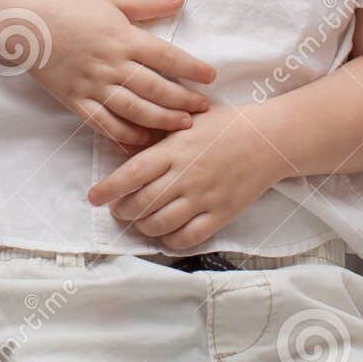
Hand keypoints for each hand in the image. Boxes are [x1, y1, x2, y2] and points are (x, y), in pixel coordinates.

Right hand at [15, 0, 217, 148]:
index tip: (211, 77)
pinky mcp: (75, 100)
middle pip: (156, 89)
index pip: (166, 57)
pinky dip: (125, 136)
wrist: (24, 21)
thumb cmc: (67, 3)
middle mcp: (111, 65)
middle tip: (204, 109)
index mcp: (123, 37)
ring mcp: (92, 86)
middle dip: (184, 101)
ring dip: (162, 121)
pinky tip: (142, 142)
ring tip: (183, 127)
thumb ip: (147, 1)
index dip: (192, 69)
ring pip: (134, 111)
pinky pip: (104, 124)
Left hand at [87, 103, 280, 249]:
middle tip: (119, 210)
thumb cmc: (225, 125)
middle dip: (122, 211)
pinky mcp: (221, 213)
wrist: (268, 139)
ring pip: (160, 224)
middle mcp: (186, 175)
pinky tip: (166, 234)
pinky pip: (188, 238)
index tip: (94, 197)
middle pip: (141, 203)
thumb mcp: (188, 120)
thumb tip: (125, 144)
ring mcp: (204, 196)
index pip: (131, 173)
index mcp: (175, 149)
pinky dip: (171, 241)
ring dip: (143, 227)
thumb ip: (159, 135)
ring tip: (141, 221)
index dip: (108, 189)